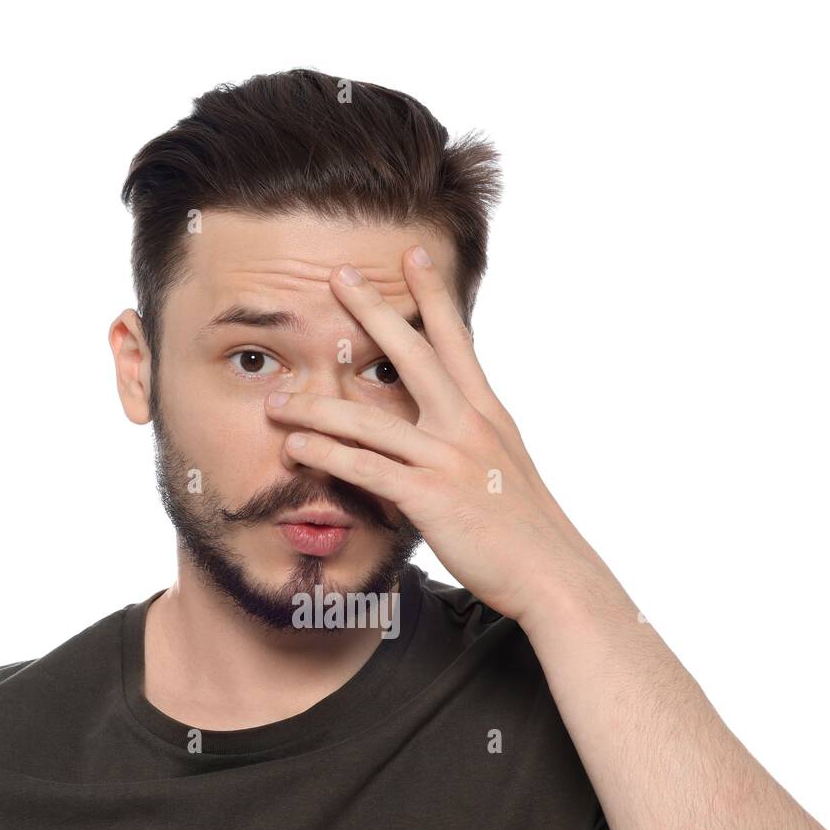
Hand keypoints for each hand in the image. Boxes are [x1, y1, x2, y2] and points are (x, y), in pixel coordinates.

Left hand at [264, 247, 605, 624]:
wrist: (552, 574)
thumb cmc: (526, 530)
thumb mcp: (504, 469)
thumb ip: (471, 442)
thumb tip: (442, 435)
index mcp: (488, 414)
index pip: (457, 340)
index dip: (433, 296)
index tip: (413, 255)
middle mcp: (468, 426)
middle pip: (413, 355)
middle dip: (373, 311)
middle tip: (337, 276)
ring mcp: (449, 459)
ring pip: (371, 420)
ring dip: (318, 407)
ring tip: (277, 400)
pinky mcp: (430, 498)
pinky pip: (367, 469)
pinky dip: (328, 455)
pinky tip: (297, 447)